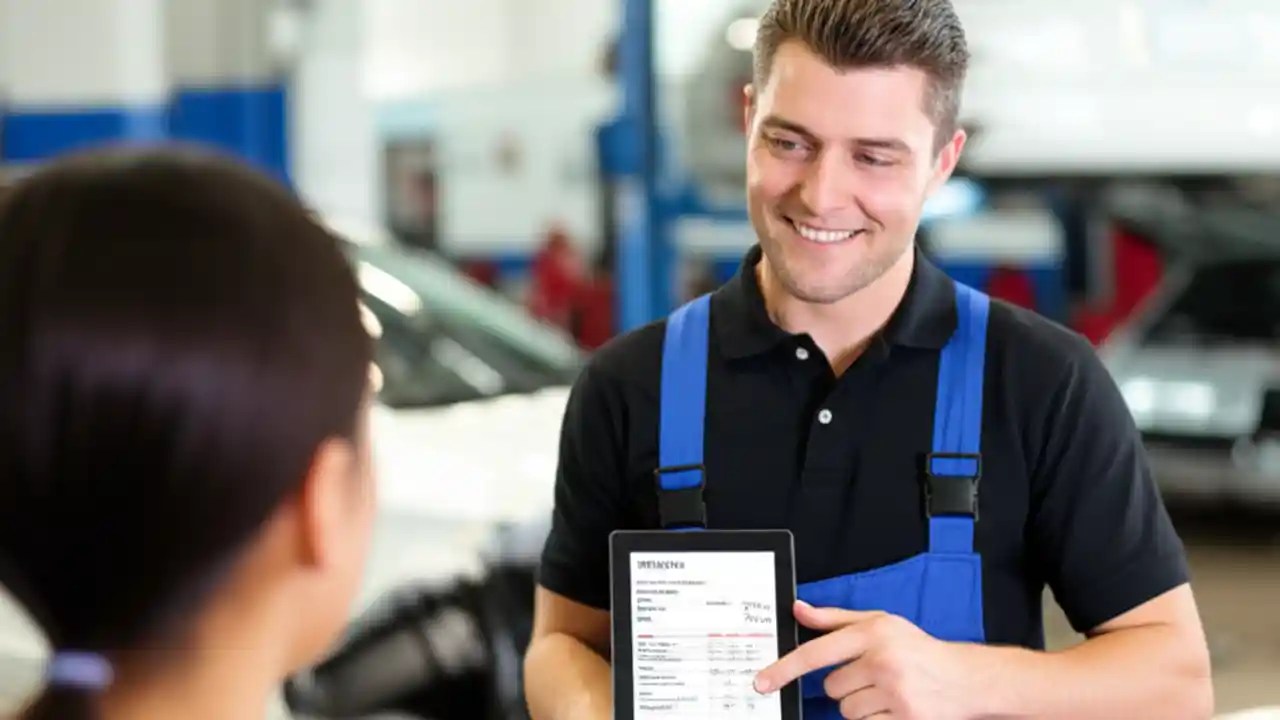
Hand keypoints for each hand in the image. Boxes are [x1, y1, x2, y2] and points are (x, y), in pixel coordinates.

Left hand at [753, 601, 974, 719]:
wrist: (967, 679)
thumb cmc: (918, 650)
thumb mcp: (880, 623)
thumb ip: (835, 619)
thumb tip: (799, 610)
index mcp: (872, 633)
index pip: (816, 652)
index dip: (784, 669)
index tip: (762, 682)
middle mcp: (882, 661)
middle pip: (832, 687)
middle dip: (846, 686)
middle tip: (873, 678)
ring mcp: (895, 693)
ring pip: (847, 710)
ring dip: (860, 706)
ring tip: (886, 693)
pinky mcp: (906, 719)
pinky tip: (895, 708)